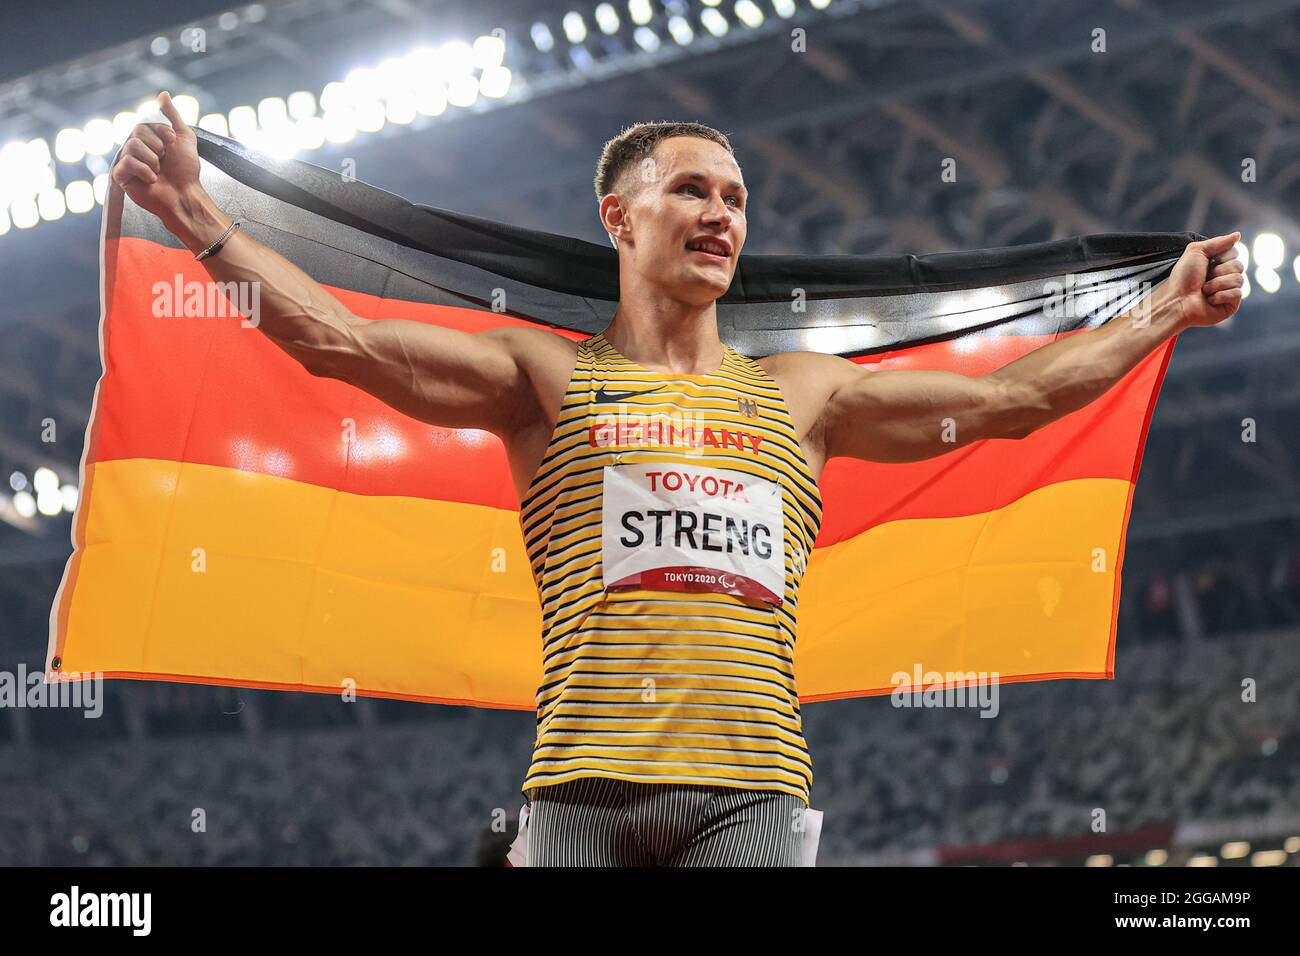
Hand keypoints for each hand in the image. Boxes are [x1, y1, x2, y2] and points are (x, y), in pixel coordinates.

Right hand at [110, 91, 201, 221]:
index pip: (145, 124)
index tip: (173, 144)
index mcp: (147, 139)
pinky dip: (144, 170)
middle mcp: (135, 149)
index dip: (162, 132)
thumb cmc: (186, 170)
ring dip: (152, 160)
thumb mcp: (184, 136)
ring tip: (159, 172)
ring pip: (132, 146)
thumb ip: (172, 115)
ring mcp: (127, 162)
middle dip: (157, 147)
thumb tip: (163, 94)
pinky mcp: (121, 176)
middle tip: (165, 160)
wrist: (185, 194)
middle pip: (137, 132)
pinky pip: (127, 161)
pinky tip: (152, 180)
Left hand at [1166, 231, 1245, 327]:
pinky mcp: (1231, 305)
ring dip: (1217, 284)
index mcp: (1218, 263)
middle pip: (1239, 265)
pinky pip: (1237, 294)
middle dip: (1219, 271)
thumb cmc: (1182, 277)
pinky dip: (1220, 295)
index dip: (1223, 256)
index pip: (1235, 253)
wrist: (1176, 300)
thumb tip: (1238, 234)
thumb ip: (1218, 242)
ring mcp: (1229, 291)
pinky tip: (1209, 300)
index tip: (1208, 262)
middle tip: (1204, 278)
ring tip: (1204, 290)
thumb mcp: (1196, 252)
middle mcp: (1225, 276)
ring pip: (1239, 279)